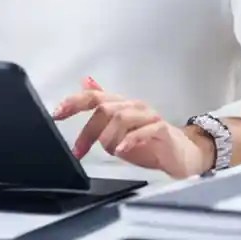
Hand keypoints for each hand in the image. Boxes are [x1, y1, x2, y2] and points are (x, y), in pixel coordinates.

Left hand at [52, 77, 212, 178]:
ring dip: (108, 137)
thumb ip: (102, 110)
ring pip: (121, 117)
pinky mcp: (162, 129)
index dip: (73, 102)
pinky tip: (121, 150)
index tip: (57, 114)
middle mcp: (134, 106)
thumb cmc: (150, 142)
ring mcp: (149, 116)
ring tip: (107, 151)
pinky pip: (144, 131)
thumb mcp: (119, 128)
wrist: (183, 155)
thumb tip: (85, 83)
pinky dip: (129, 140)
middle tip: (79, 149)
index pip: (93, 97)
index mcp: (121, 105)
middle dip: (88, 131)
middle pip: (104, 108)